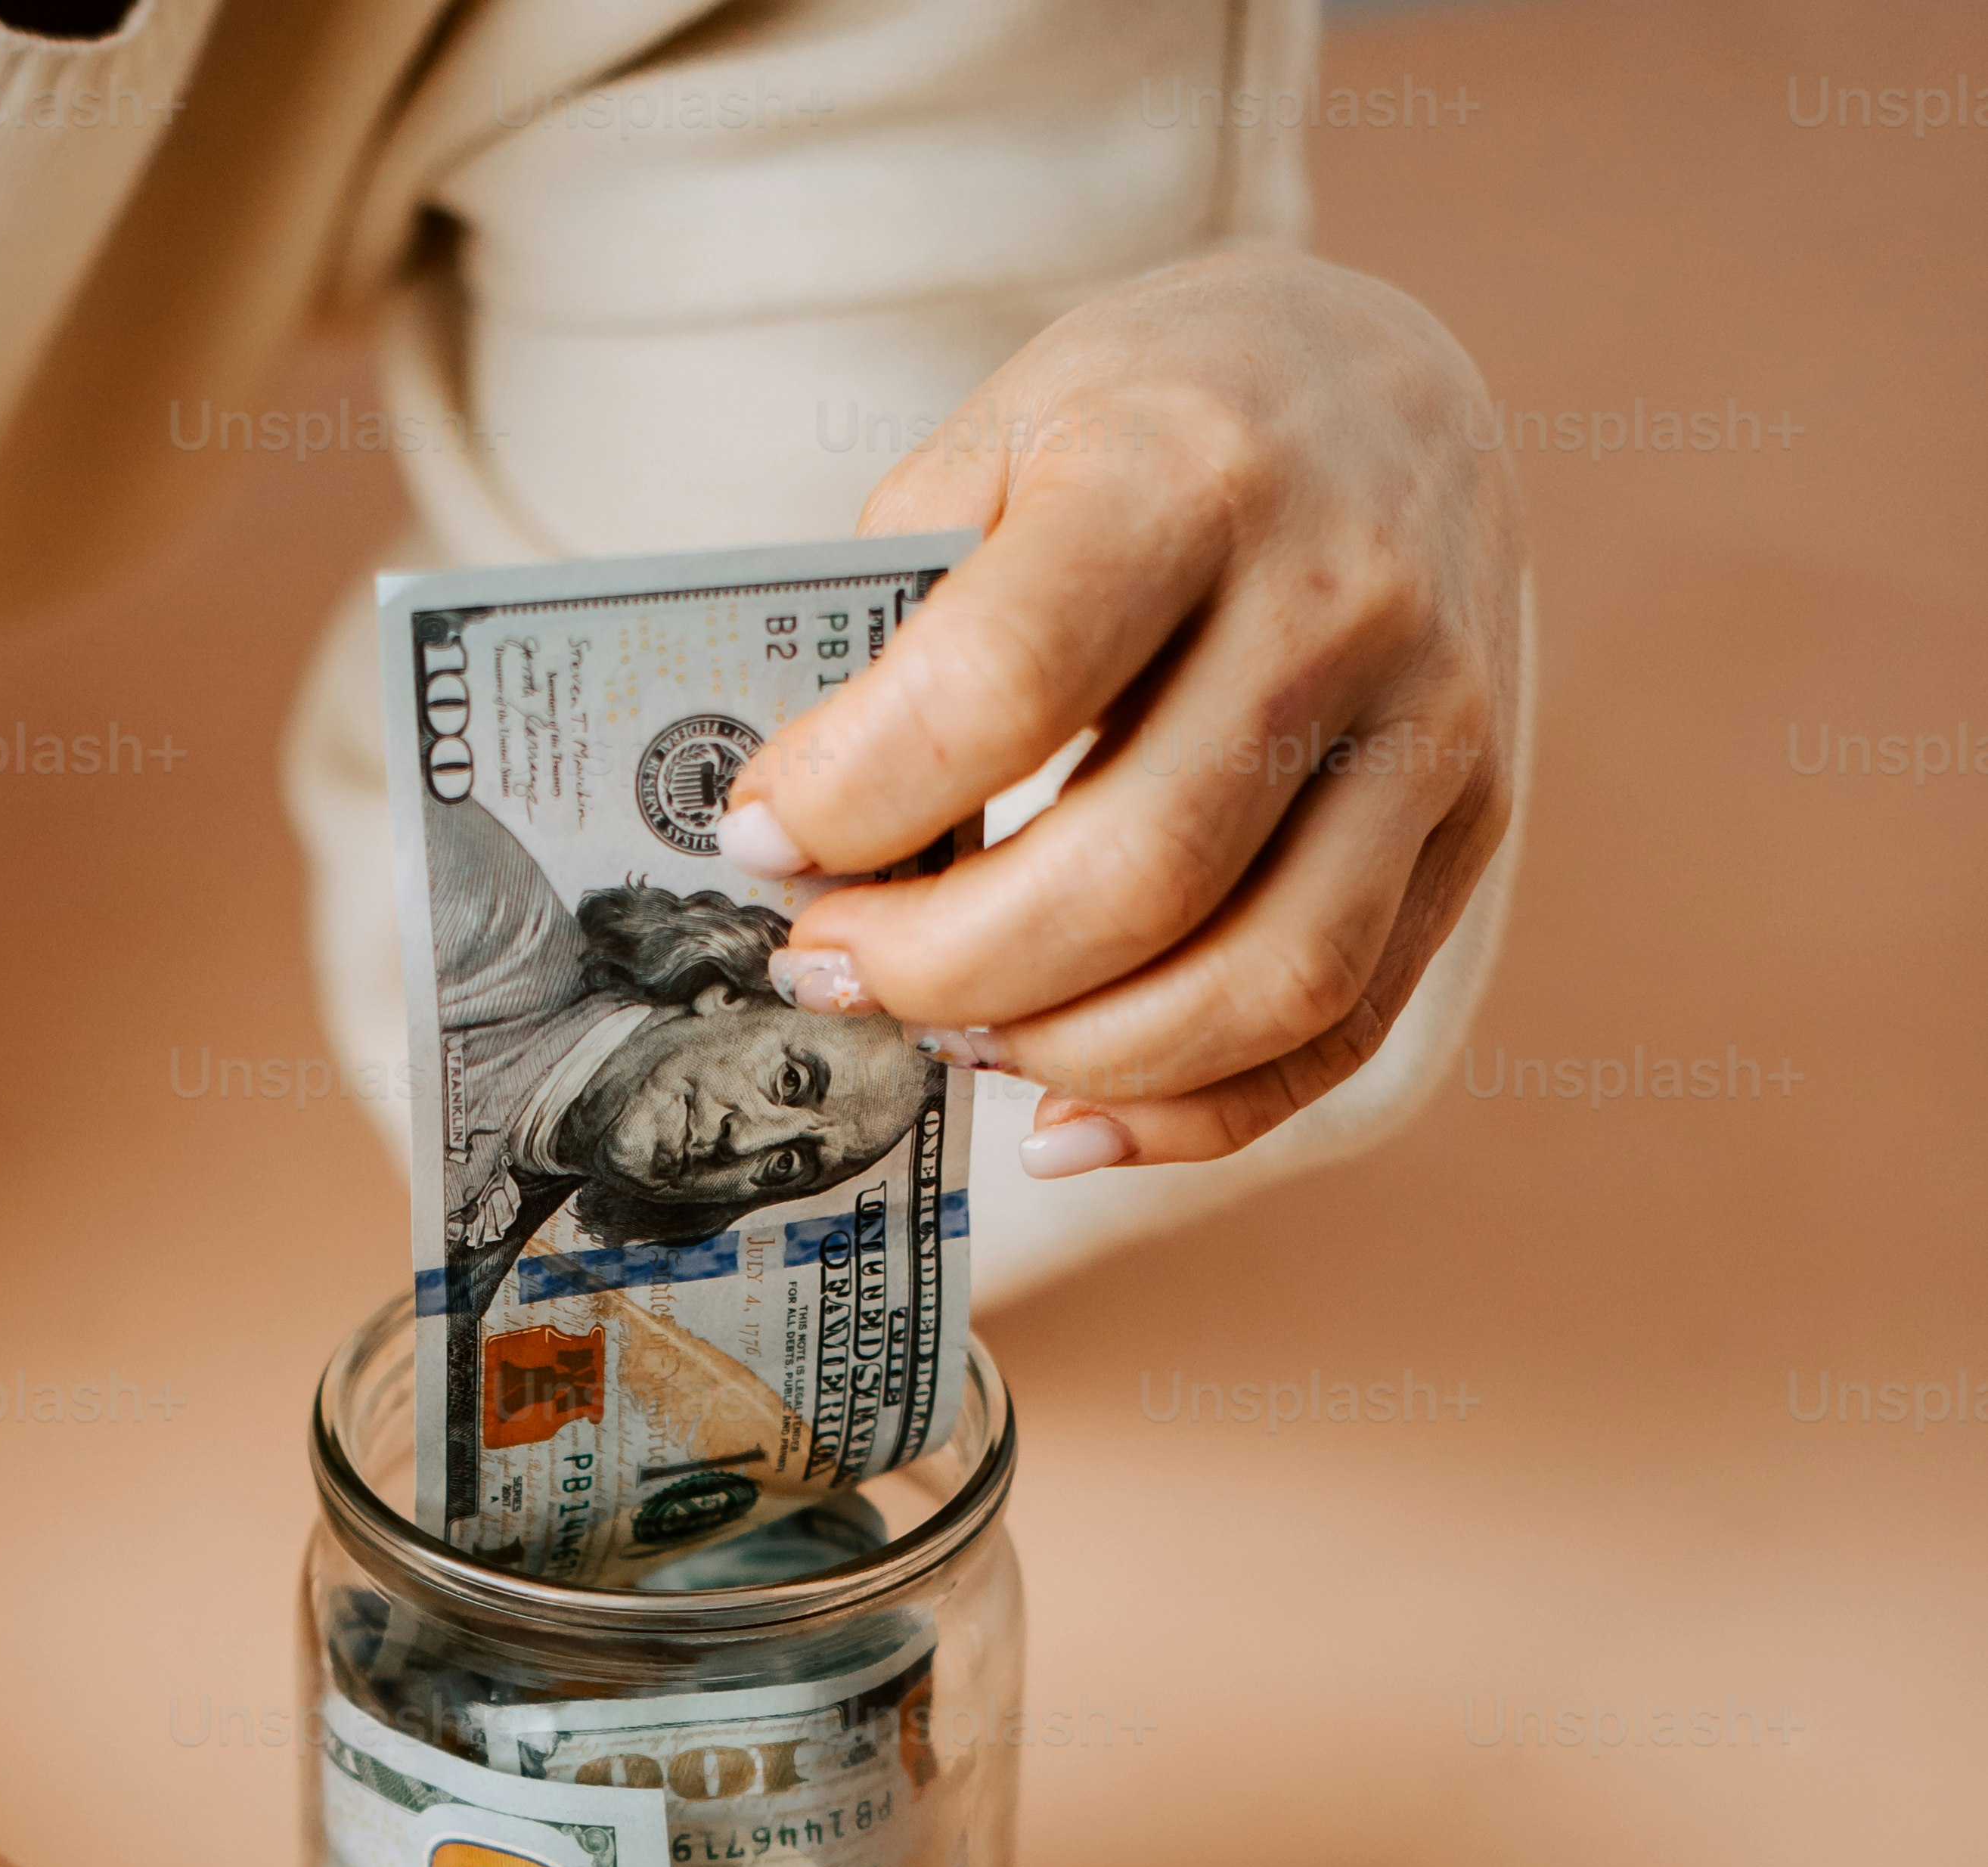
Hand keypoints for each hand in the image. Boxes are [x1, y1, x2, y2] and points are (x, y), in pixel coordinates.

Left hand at [724, 249, 1523, 1171]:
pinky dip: (1190, 1114)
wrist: (1392, 378)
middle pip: (1135, 875)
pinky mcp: (1475, 825)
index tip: (759, 838)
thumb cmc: (1165, 418)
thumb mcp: (1012, 428)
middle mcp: (1342, 600)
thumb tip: (799, 831)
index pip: (1002, 687)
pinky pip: (1338, 1030)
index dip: (852, 799)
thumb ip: (908, 612)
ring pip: (1258, 985)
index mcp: (1196, 468)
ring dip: (1064, 1054)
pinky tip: (1060, 1119)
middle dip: (942, 966)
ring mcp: (1434, 724)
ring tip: (946, 1030)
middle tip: (832, 964)